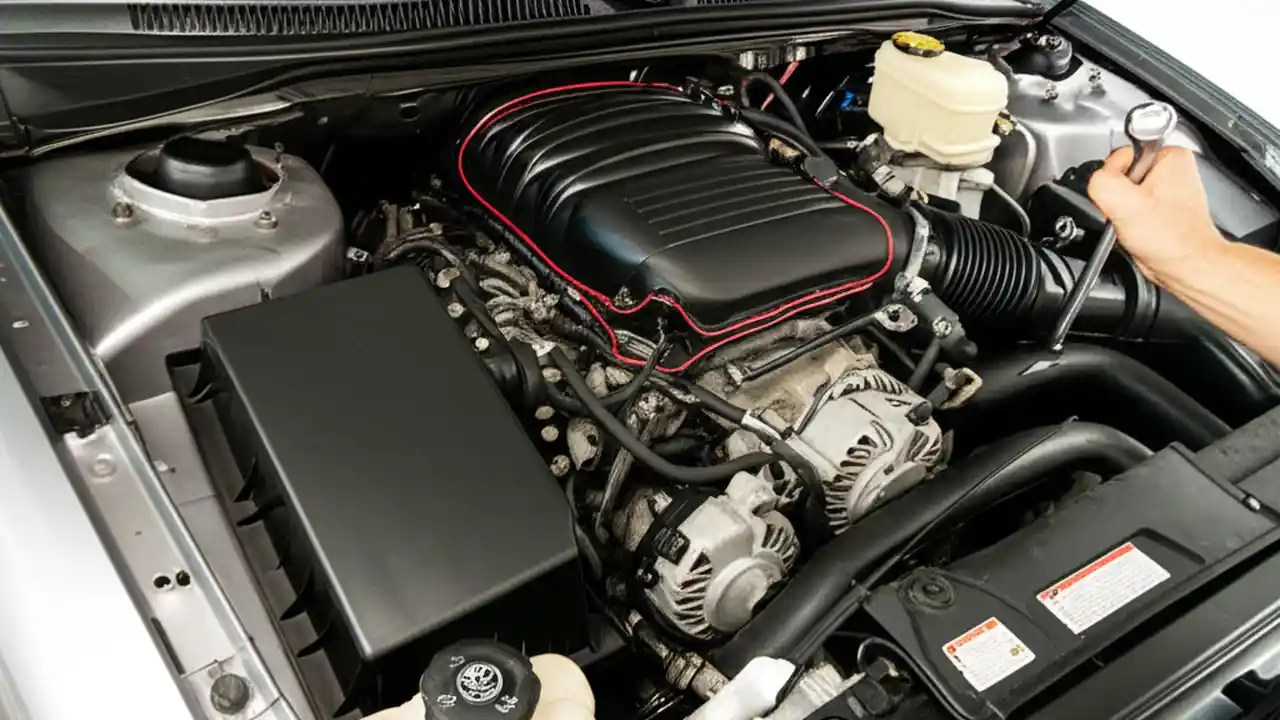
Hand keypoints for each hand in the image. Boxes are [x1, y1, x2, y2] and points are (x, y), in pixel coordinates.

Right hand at [1088, 146, 1225, 282]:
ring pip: (1123, 191)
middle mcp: (1173, 168)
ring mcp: (1168, 188)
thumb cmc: (1172, 239)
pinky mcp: (1162, 207)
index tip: (1126, 197)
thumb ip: (1102, 179)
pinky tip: (1138, 229)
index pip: (1121, 152)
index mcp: (1171, 155)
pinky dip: (1128, 219)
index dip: (1113, 177)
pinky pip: (1131, 206)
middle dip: (1117, 196)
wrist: (1187, 266)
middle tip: (1130, 214)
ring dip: (1121, 210)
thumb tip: (1100, 176)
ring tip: (1136, 223)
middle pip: (1121, 172)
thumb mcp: (1123, 202)